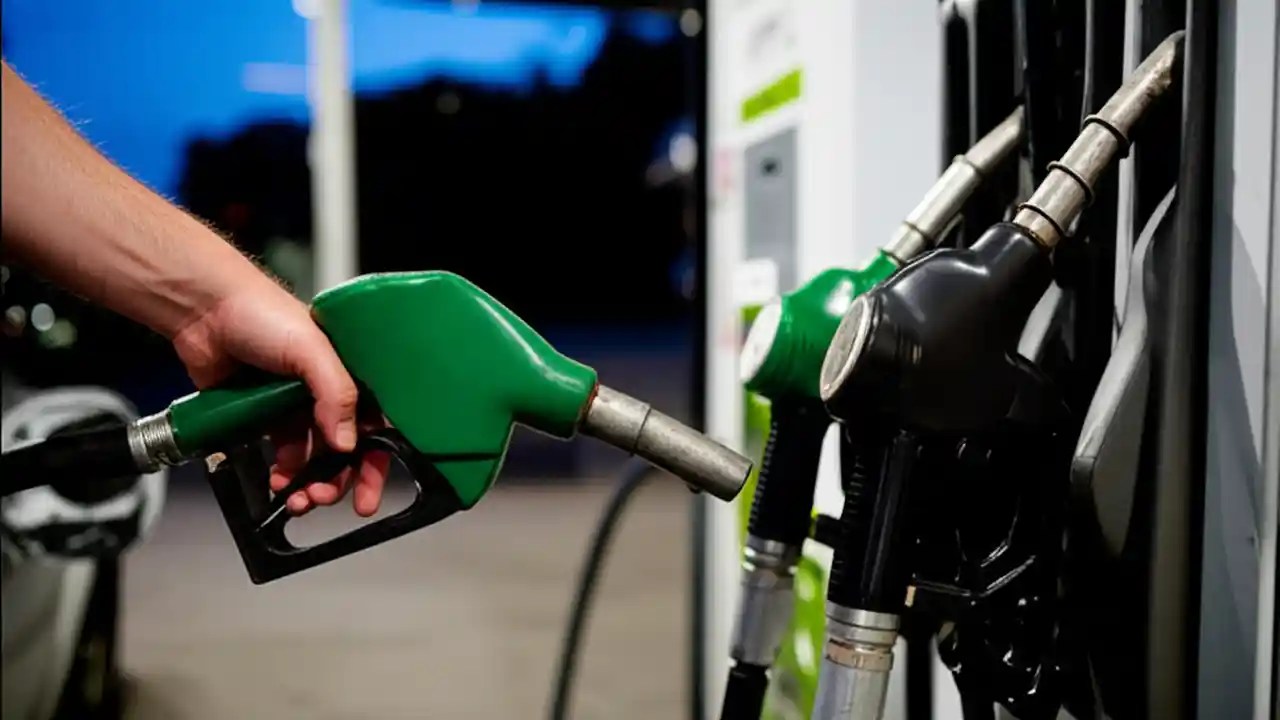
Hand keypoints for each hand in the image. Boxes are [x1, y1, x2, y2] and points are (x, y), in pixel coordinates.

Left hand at [171, 277, 390, 516]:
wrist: (203, 310)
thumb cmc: (260, 311)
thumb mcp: (311, 349)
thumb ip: (336, 394)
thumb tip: (346, 443)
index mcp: (347, 375)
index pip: (373, 427)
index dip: (374, 463)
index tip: (367, 497)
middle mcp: (325, 394)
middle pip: (343, 452)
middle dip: (336, 481)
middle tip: (321, 497)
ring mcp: (293, 408)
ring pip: (311, 459)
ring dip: (307, 483)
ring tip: (295, 497)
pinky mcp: (263, 417)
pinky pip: (279, 456)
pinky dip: (281, 474)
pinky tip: (275, 480)